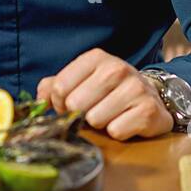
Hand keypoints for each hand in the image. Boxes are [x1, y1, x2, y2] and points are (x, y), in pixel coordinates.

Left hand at [36, 48, 173, 139]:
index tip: (68, 105)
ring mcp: (136, 88)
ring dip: (99, 124)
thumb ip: (55, 86)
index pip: (60, 87)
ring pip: (95, 119)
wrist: (151, 95)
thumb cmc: (108, 90)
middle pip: (76, 104)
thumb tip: (40, 99)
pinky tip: (125, 122)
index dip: (60, 103)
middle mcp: (117, 68)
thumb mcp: (81, 81)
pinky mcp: (149, 110)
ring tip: (110, 115)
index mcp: (96, 58)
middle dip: (79, 114)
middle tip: (91, 111)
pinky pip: (116, 131)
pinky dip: (117, 132)